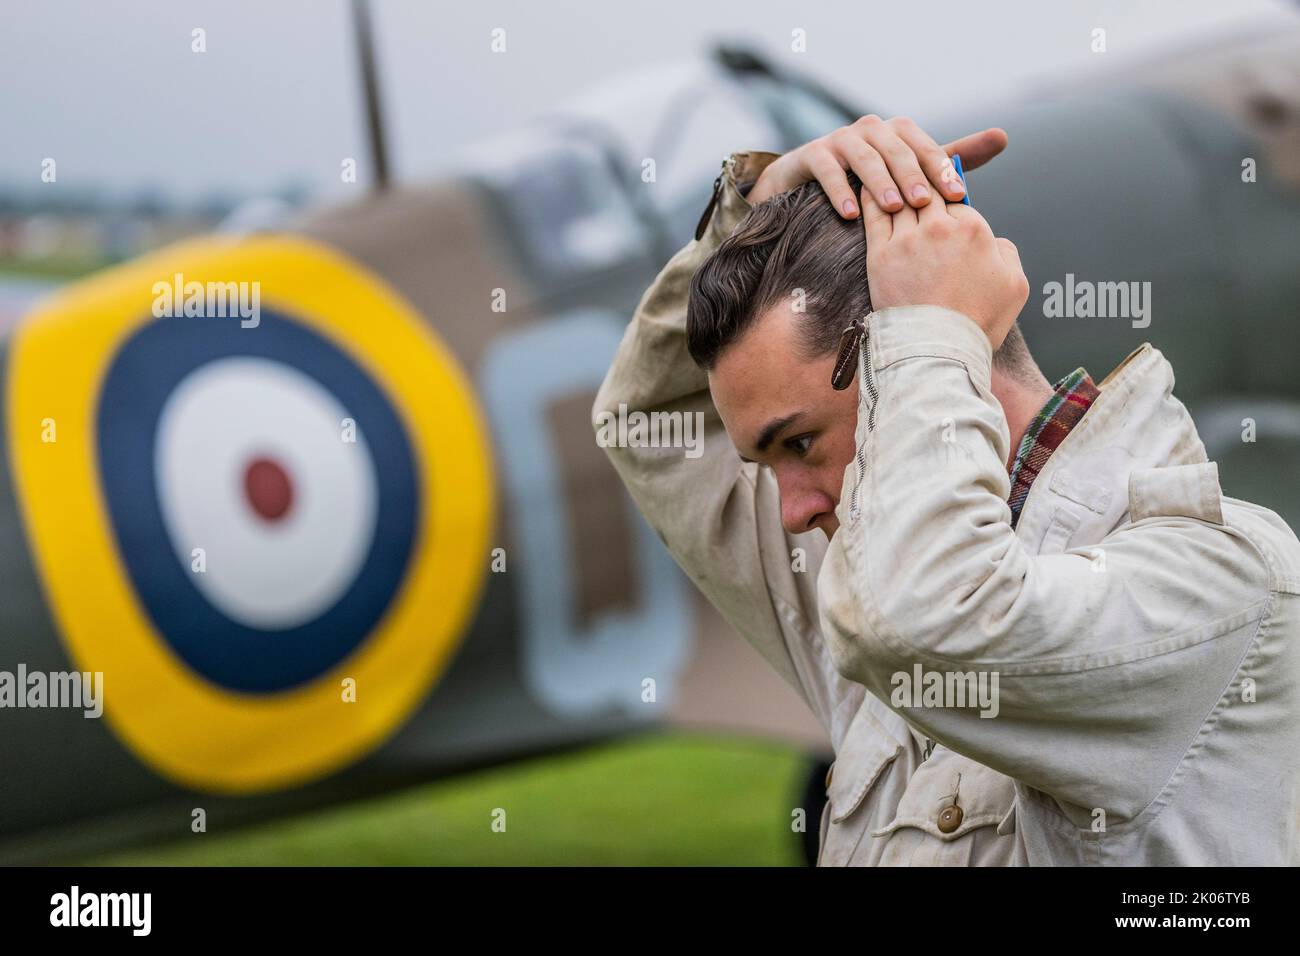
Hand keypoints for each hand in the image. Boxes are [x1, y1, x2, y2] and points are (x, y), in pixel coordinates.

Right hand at [747, 116, 1007, 216]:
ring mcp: (840, 140)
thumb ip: (948, 160)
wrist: (806, 192)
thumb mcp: (909, 174)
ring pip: (865, 157)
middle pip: (897, 150)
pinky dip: (841, 190)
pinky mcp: (811, 154)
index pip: (926, 148)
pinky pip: (828, 168)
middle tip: (926, 203)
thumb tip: (1003, 136)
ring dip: (881, 183)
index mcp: (899, 134)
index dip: (943, 170)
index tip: (959, 196)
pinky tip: (852, 214)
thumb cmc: (867, 185)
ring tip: (894, 209)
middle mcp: (871, 131)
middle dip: (913, 176)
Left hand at [860, 184, 1028, 348]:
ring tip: (885, 170)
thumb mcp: (1015, 286)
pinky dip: (871, 198)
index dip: (949, 201)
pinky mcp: (880, 256)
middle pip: (928, 190)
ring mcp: (908, 240)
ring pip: (900, 197)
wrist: (938, 352)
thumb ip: (1007, 253)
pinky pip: (874, 215)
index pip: (957, 199)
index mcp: (974, 230)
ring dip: (894, 183)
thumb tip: (992, 240)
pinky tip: (866, 188)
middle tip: (913, 175)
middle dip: (922, 183)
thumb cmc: (978, 324)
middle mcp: (940, 228)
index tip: (942, 202)